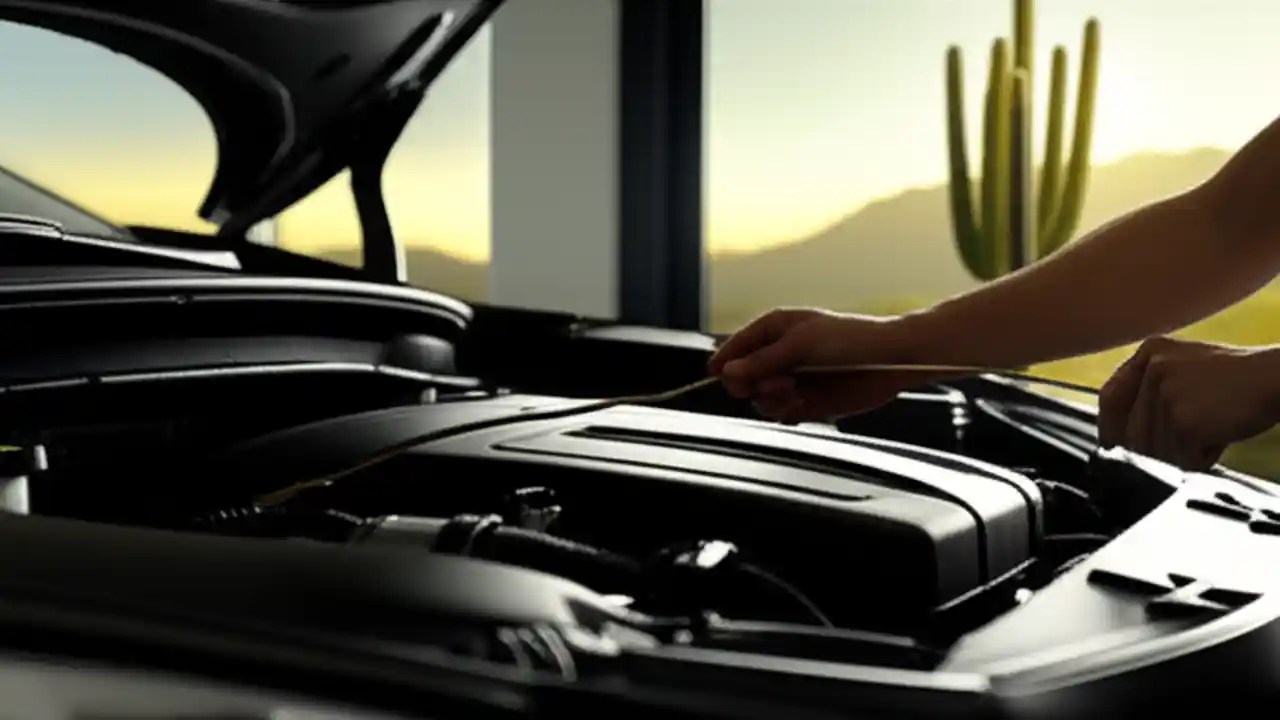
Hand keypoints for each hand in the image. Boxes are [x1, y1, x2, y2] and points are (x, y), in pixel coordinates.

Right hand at [707, 308, 934, 422]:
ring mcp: (790, 380)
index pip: (734, 348)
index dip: (724, 362)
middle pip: (740, 379)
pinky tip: (804, 404)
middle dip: (753, 384)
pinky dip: (788, 412)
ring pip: (759, 399)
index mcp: (773, 331)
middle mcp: (777, 356)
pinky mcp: (804, 403)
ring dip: (773, 399)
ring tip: (795, 392)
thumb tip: (727, 372)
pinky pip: (780, 414)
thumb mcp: (802, 343)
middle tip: (777, 382)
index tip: (719, 375)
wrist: (888, 361)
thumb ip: (763, 360)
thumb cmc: (850, 338)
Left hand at [1098, 336, 1279, 469]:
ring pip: (1156, 450)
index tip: (1113, 446)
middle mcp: (1152, 369)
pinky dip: (1202, 458)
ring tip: (1212, 431)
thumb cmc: (1239, 380)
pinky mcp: (1185, 421)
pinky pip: (1181, 459)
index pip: (1110, 398)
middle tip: (1189, 441)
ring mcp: (1167, 394)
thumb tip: (1116, 435)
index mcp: (1149, 353)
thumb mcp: (1185, 368)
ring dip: (1182, 454)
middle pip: (1131, 433)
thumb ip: (1150, 390)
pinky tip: (1220, 438)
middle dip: (1156, 449)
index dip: (1110, 428)